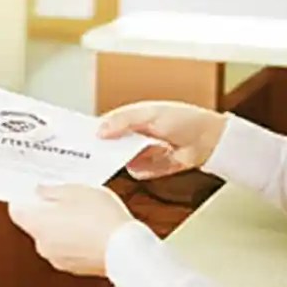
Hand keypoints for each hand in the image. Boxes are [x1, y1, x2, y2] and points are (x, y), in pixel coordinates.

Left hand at [8, 184, 134, 276]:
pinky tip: (93, 228)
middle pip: (36, 224)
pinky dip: (76, 240)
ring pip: (53, 237)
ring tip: (86, 213)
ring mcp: (59, 260)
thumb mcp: (75, 190)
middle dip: (48, 211)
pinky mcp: (76, 268)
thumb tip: (41, 191)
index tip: (36, 189)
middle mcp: (43, 245)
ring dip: (64, 226)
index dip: (25, 197)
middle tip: (68, 197)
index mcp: (37, 225)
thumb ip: (52, 190)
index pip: (16, 209)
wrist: (124, 249)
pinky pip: (69, 249)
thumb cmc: (100, 219)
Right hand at [99, 101, 226, 179]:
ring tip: (121, 158)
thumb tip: (99, 130)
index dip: (93, 131)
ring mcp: (143, 152)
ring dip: (124, 159)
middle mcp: (135, 135)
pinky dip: (140, 169)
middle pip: (111, 144)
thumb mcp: (149, 115)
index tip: (78, 139)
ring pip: (122, 160)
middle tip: (90, 155)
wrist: (208, 139)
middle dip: (104, 149)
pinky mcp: (152, 168)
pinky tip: (145, 163)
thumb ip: (123, 121)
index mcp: (132, 117)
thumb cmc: (183, 119)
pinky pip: (138, 172)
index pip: (106, 124)